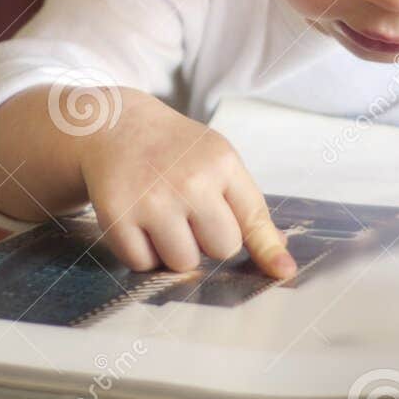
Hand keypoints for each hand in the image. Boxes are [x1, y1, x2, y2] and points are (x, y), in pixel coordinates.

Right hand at [77, 90, 296, 278]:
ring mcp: (152, 200)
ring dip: (176, 251)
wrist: (116, 126)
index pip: (253, 219)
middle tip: (190, 214)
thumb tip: (278, 256)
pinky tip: (139, 223)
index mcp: (221, 163)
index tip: (282, 271)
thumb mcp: (218, 161)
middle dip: (209, 241)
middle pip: (222, 249)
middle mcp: (189, 182)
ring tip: (164, 218)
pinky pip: (144, 264)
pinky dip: (143, 253)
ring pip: (184, 263)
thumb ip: (248, 207)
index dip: (268, 250)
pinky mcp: (117, 216)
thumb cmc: (175, 150)